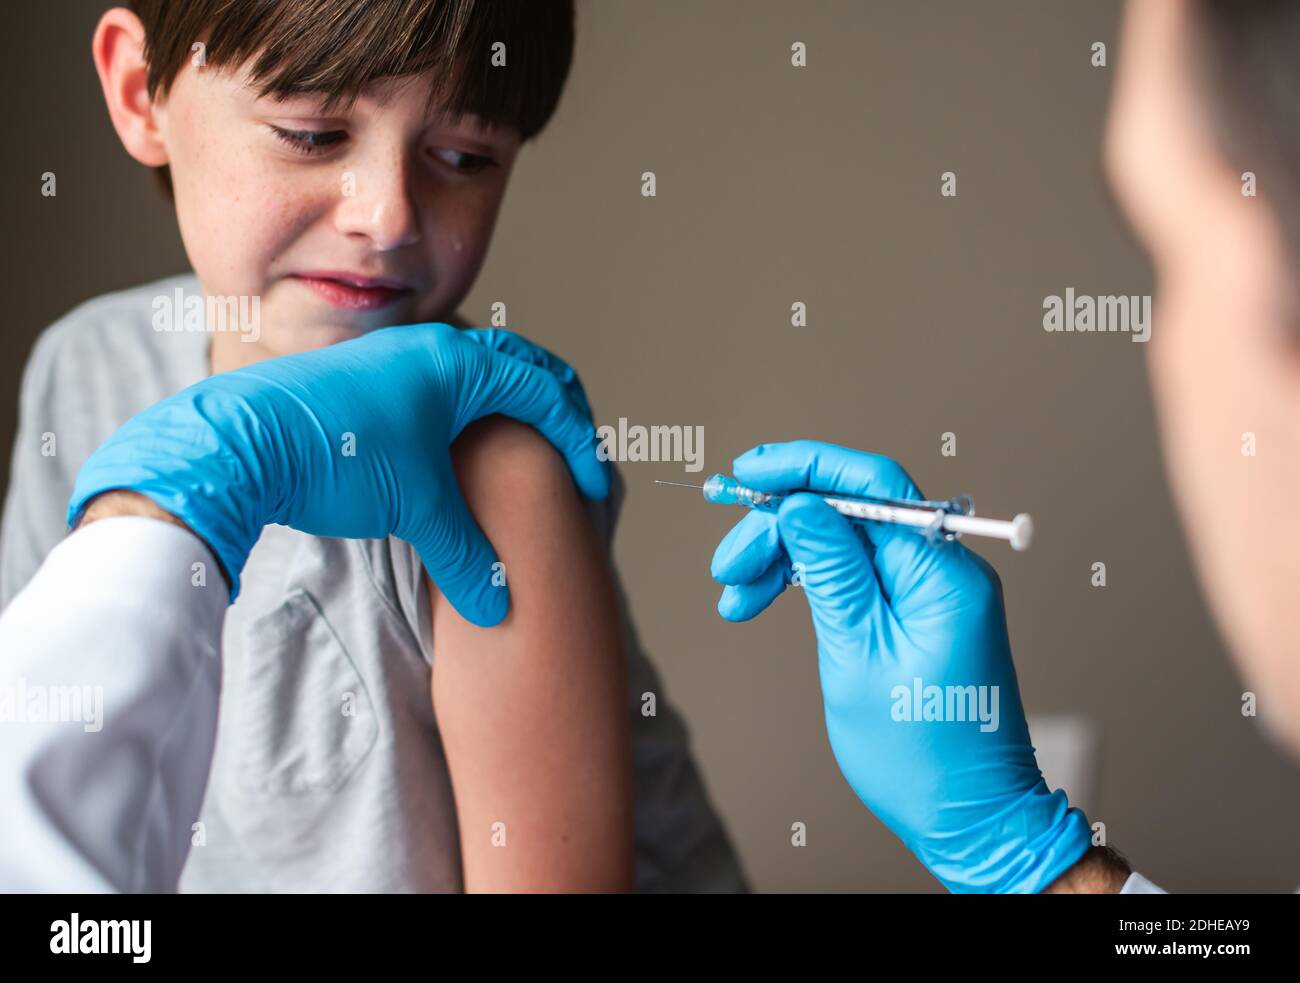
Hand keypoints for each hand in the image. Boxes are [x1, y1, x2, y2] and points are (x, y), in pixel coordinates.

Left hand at [68, 323, 608, 626]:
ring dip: (511, 408)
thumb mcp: (416, 510)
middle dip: (557, 414)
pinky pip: (440, 385)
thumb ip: (466, 556)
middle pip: (522, 368)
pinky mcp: (366, 378)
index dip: (578, 444)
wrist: (239, 442)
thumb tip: (497, 608)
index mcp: (459, 364)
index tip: (591, 489)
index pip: (547, 393)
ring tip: (525, 454)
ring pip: (478, 374)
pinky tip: (459, 453)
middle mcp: (432, 348)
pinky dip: (470, 412)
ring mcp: (396, 358)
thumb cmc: (338, 460)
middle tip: (574, 458)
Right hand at [711, 440, 1090, 892]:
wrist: (968, 816)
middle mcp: (945, 569)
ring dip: (784, 557)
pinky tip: (762, 599)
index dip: (804, 468)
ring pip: (844, 541)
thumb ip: (830, 571)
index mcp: (942, 574)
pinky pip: (856, 573)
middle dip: (780, 525)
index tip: (749, 472)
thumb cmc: (922, 753)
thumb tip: (801, 505)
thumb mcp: (857, 654)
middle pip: (851, 511)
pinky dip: (808, 581)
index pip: (872, 485)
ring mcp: (931, 590)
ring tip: (735, 593)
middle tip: (728, 563)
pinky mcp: (917, 610)